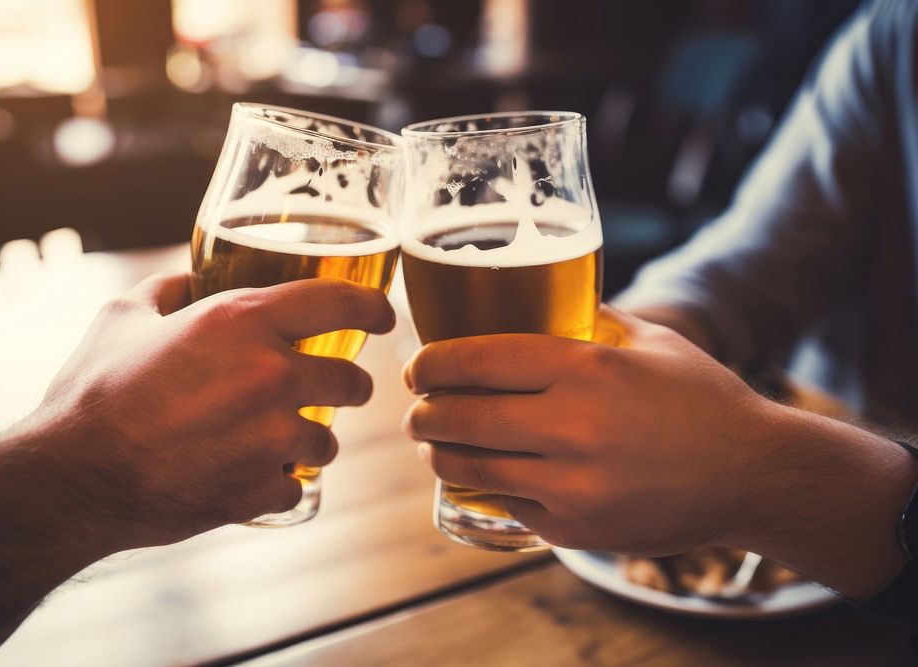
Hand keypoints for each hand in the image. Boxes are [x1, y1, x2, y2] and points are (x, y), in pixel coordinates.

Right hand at [35, 272, 394, 549]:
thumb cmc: (94, 390)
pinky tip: (245, 477)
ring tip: (274, 440)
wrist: (73, 475)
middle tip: (329, 389)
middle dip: (347, 384)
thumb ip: (168, 288)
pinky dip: (276, 483)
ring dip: (310, 439)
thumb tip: (192, 278)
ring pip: (329, 440)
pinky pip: (295, 485)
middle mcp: (272, 374)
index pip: (342, 302)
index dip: (374, 307)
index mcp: (244, 321)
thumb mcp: (123, 317)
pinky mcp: (262, 488)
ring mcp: (272, 435)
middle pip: (353, 379)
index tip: (385, 317)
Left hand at [402, 305, 773, 555]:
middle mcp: (573, 427)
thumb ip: (590, 316)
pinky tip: (488, 474)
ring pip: (471, 468)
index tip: (417, 366)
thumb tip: (542, 294)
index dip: (431, 362)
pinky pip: (509, 504)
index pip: (476, 358)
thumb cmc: (700, 399)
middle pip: (460, 417)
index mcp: (586, 368)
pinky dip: (491, 488)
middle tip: (417, 408)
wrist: (754, 475)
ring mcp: (572, 486)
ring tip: (434, 443)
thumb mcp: (651, 340)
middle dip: (422, 412)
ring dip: (439, 453)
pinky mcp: (575, 530)